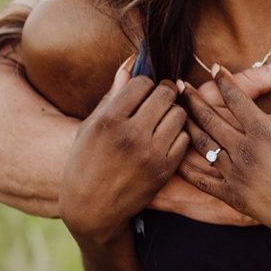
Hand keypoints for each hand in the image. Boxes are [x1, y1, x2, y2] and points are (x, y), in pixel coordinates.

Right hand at [60, 60, 188, 240]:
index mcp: (109, 120)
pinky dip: (178, 135)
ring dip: (173, 112)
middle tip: (159, 100)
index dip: (144, 84)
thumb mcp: (91, 126)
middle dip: (163, 92)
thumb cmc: (86, 161)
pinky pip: (185, 139)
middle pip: (165, 94)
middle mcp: (131, 135)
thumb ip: (112, 94)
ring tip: (161, 119)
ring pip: (179, 114)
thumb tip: (130, 62)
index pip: (142, 83)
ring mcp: (151, 153)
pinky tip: (165, 139)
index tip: (141, 92)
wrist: (92, 207)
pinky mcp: (165, 169)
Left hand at [150, 60, 270, 224]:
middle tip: (180, 85)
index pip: (236, 98)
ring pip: (202, 145)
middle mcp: (243, 151)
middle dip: (193, 99)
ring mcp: (234, 175)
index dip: (224, 80)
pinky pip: (201, 179)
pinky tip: (177, 153)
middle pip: (210, 118)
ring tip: (175, 112)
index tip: (215, 68)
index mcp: (264, 133)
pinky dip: (187, 165)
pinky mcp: (231, 196)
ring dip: (187, 125)